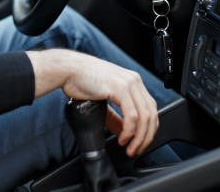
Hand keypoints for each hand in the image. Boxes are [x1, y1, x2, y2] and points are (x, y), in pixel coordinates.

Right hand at [26, 49, 158, 156]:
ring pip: (145, 117)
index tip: (140, 142)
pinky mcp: (119, 88)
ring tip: (129, 147)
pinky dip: (129, 131)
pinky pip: (132, 116)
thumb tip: (123, 132)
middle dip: (146, 137)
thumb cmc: (81, 79)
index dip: (149, 129)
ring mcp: (128, 83)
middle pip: (152, 114)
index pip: (151, 109)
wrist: (67, 69)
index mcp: (132, 81)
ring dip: (139, 137)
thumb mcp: (103, 99)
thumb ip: (115, 116)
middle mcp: (134, 81)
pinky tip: (122, 137)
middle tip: (136, 149)